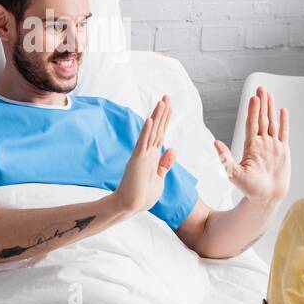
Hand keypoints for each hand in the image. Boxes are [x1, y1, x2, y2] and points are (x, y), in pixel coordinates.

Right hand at [116, 96, 176, 214]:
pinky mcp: (137, 161)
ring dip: (156, 117)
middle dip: (162, 112)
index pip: (160, 133)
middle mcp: (147, 152)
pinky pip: (143, 143)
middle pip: (157, 128)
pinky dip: (146, 132)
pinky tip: (149, 120)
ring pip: (151, 132)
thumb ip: (165, 163)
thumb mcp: (159, 178)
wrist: (130, 206)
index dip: (165, 119)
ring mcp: (142, 155)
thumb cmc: (142, 195)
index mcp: (152, 156)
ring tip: (161, 102)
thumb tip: (173, 148)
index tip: (168, 105)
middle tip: (166, 96)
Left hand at [215, 86, 289, 205]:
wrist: (266, 198)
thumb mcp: (234, 174)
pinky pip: (284, 133)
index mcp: (251, 146)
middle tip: (261, 88)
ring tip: (269, 94)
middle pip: (262, 119)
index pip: (251, 124)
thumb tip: (215, 143)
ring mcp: (273, 146)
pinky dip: (284, 122)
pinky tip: (282, 110)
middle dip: (261, 103)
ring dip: (271, 109)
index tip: (253, 98)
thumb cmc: (250, 189)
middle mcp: (262, 143)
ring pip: (272, 123)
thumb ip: (225, 158)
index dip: (252, 111)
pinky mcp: (283, 151)